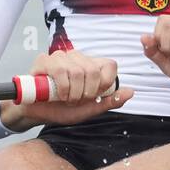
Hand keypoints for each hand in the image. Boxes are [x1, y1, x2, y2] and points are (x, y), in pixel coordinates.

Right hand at [2, 50, 132, 129]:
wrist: (38, 113)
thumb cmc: (62, 109)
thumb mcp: (90, 109)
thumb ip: (109, 101)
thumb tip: (131, 92)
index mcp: (92, 66)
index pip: (110, 65)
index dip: (104, 84)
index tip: (93, 96)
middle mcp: (78, 57)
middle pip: (93, 70)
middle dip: (86, 93)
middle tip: (76, 100)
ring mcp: (61, 57)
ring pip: (77, 70)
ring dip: (72, 92)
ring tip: (66, 98)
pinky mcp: (44, 60)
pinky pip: (59, 69)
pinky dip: (61, 87)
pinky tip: (57, 94)